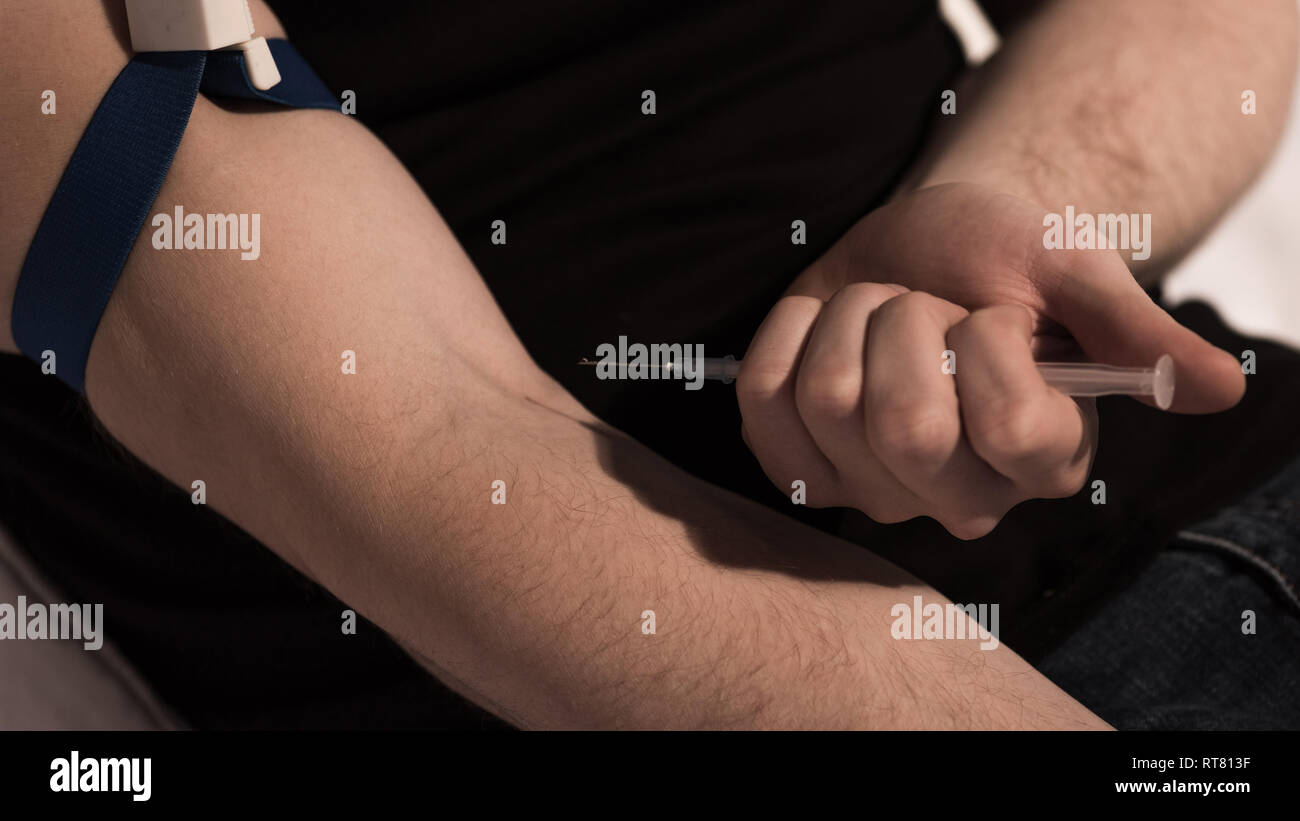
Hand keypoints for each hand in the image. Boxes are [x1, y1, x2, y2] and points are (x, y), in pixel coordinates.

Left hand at [737, 183, 1244, 537]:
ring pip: (827, 399)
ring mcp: (872, 490)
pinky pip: (762, 398)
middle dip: (910, 322)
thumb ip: (1136, 332)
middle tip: (930, 308)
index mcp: (1044, 460)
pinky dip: (790, 332)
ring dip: (851, 318)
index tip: (997, 316)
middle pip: (902, 422)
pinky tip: (827, 327)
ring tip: (885, 314)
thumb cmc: (1007, 260)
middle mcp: (960, 496)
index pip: (1010, 427)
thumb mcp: (1075, 274)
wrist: (927, 246)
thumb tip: (1225, 389)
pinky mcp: (799, 464)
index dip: (992, 345)